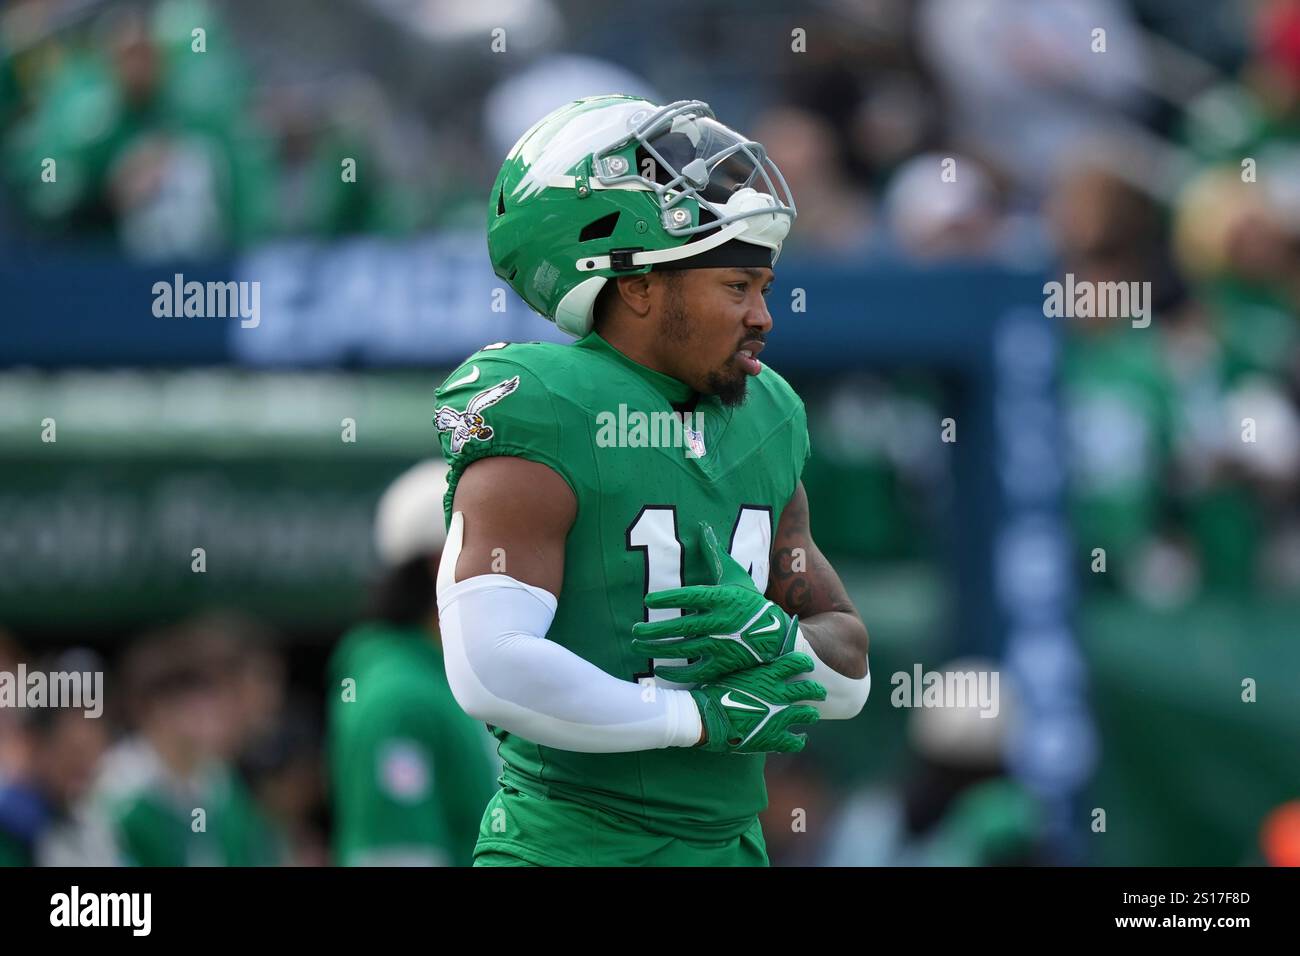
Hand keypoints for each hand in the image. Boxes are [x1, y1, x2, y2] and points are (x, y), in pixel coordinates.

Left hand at [631, 521, 798, 682]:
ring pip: (684, 650)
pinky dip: (676, 673)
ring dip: (657, 649)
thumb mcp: (735, 575)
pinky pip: (695, 671)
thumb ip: (715, 554)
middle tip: (634, 631)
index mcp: (722, 598)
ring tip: (637, 646)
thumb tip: (703, 526)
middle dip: (654, 630)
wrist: (777, 633)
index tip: (647, 600)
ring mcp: (722, 645)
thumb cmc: (750, 600)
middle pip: (681, 627)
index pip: (690, 597)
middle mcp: (721, 622)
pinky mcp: (724, 664)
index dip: (668, 598)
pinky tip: (659, 669)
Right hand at [691, 652, 824, 753]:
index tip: (807, 665)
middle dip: (816, 691)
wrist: (706, 718)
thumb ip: (751, 671)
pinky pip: (796, 740)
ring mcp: (780, 716)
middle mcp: (779, 693)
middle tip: (819, 692)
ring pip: (808, 714)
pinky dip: (800, 740)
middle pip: (809, 689)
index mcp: (768, 674)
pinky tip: (800, 739)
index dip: (805, 663)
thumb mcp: (733, 673)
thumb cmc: (714, 693)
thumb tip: (758, 666)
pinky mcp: (775, 738)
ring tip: (811, 715)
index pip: (797, 662)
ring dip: (811, 714)